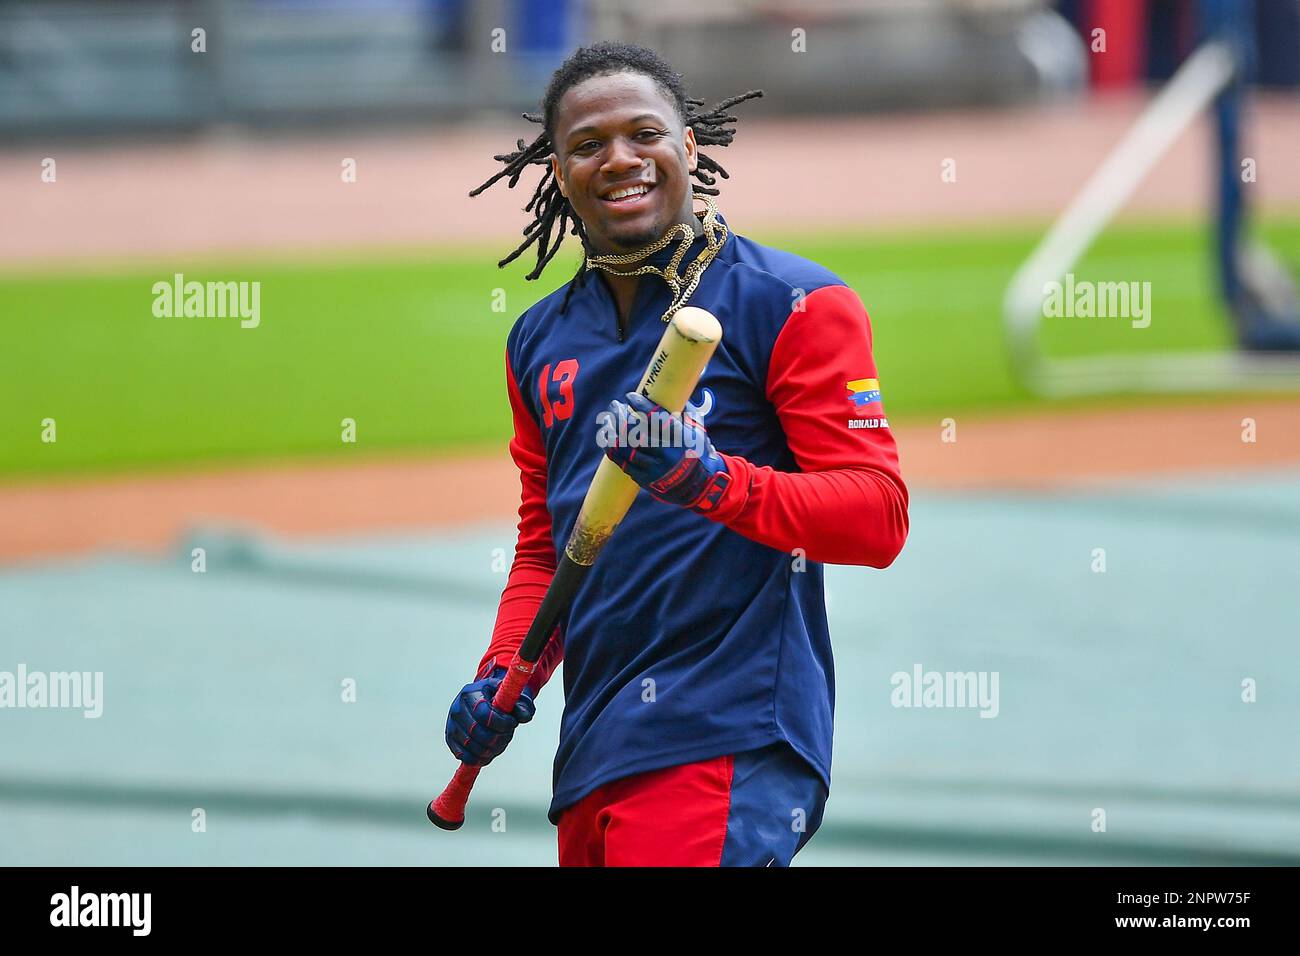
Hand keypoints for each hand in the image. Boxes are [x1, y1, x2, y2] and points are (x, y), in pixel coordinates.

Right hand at [444, 667, 535, 766]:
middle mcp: (456, 709)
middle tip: (508, 735)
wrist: (481, 699)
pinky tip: (491, 752)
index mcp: (470, 693)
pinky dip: (480, 759)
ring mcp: (451, 725)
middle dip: (498, 738)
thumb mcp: (511, 695)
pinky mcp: (450, 740)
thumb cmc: (498, 698)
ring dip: (492, 750)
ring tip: (501, 743)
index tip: (513, 724)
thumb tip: (525, 717)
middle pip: (477, 732)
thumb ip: (521, 705)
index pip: (484, 714)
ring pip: (472, 747)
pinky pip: (465, 756)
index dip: (501, 723)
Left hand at [601, 391, 732, 512]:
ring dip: (612, 431)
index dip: (639, 404)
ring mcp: (653, 468)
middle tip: (615, 406)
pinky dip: (613, 450)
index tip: (630, 396)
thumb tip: (676, 393)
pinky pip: (623, 462)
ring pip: (624, 448)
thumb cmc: (698, 453)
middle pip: (633, 431)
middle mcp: (664, 453)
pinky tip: (608, 439)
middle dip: (620, 415)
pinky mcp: (645, 479)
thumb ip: (686, 412)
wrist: (700, 487)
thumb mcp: (698, 431)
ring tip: (607, 420)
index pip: (653, 417)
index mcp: (677, 438)